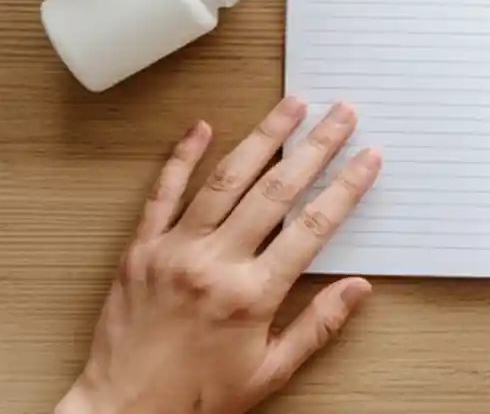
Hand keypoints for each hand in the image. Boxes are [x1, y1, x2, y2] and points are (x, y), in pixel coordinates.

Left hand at [56, 98, 380, 413]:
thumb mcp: (270, 372)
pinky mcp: (141, 249)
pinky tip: (202, 128)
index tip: (367, 160)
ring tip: (291, 106)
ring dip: (263, 138)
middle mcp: (214, 264)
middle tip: (340, 114)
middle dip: (315, 148)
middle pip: (276, 191)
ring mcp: (175, 251)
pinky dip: (182, 157)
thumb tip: (358, 289)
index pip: (313, 227)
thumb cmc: (196, 397)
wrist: (122, 412)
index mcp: (251, 296)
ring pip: (226, 180)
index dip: (346, 188)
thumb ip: (317, 326)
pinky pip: (164, 193)